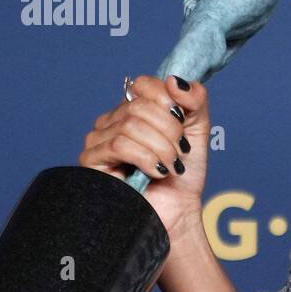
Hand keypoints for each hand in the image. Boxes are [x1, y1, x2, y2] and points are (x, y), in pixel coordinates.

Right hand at [78, 74, 211, 243]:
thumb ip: (195, 99)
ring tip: (170, 166)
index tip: (183, 125)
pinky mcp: (92, 162)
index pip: (143, 85)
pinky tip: (156, 172)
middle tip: (179, 152)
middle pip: (140, 107)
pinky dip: (146, 158)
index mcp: (134, 109)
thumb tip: (174, 81)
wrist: (178, 211)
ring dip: (161, 148)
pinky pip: (119, 145)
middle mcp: (112, 121)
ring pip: (130, 126)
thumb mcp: (198, 129)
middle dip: (170, 131)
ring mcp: (98, 140)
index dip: (168, 102)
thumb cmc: (184, 173)